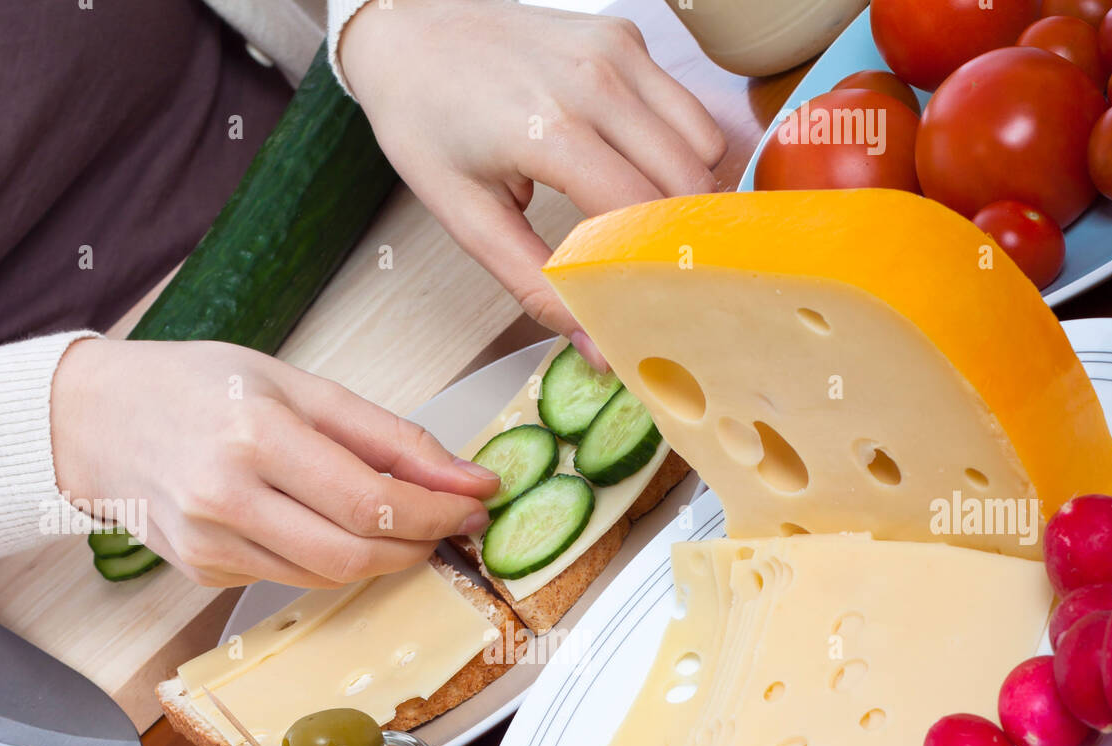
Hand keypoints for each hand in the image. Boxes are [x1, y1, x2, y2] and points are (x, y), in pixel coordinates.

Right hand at [50, 338, 495, 586]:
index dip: (436, 513)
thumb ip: (386, 436)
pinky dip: (336, 560)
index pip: (369, 500)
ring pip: (330, 576)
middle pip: (355, 554)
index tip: (474, 502)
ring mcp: (212, 546)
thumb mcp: (297, 386)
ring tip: (407, 524)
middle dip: (419, 544)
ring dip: (385, 557)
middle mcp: (227, 500)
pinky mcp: (206, 574)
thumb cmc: (197, 389)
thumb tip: (464, 478)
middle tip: (452, 522)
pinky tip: (343, 531)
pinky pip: (295, 579)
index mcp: (254, 438)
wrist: (95, 422)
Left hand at [340, 0, 725, 354]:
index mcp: (549, 129)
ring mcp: (616, 50)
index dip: (652, 272)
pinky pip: (686, 109)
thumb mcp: (467, 219)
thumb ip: (534, 285)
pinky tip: (640, 174)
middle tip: (660, 280)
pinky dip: (680, 151)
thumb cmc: (427, 123)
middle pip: (684, 184)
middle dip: (679, 241)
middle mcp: (594, 80)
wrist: (408, 33)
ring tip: (651, 232)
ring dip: (688, 197)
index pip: (639, 217)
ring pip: (703, 145)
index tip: (652, 309)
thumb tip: (597, 345)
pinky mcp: (625, 37)